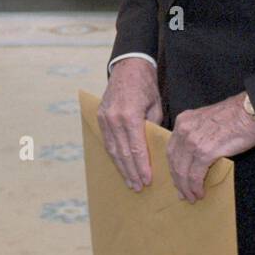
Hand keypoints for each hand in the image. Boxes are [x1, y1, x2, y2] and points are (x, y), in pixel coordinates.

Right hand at [97, 58, 161, 191]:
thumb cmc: (146, 86)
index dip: (142, 166)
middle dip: (132, 172)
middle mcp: (114, 118)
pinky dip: (114, 156)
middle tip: (139, 187)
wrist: (128, 67)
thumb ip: (153, 128)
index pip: (136, 148)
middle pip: (123, 152)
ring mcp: (104, 118)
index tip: (148, 180)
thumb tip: (155, 148)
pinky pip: (107, 141)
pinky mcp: (99, 117)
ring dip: (122, 168)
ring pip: (113, 150)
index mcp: (130, 115)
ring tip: (130, 182)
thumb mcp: (155, 106)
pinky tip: (121, 166)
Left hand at [167, 95, 254, 202]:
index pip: (172, 150)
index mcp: (183, 121)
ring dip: (186, 188)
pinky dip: (196, 187)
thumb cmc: (234, 116)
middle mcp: (184, 130)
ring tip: (192, 197)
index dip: (173, 167)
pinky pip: (195, 175)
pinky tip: (200, 193)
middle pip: (174, 162)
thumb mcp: (205, 120)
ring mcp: (193, 141)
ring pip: (182, 171)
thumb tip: (194, 157)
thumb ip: (196, 133)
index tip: (177, 180)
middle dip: (178, 180)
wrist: (249, 112)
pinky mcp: (205, 152)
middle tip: (183, 194)